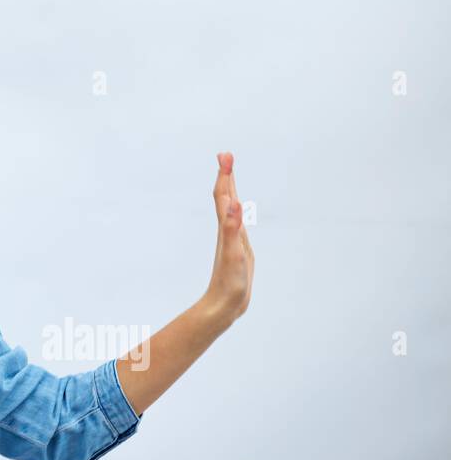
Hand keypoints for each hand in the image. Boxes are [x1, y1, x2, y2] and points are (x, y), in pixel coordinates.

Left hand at [204, 152, 254, 321]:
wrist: (222, 304)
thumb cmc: (228, 282)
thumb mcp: (233, 254)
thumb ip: (232, 228)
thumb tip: (232, 202)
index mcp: (226, 229)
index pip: (224, 196)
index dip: (225, 175)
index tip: (225, 155)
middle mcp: (227, 230)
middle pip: (224, 197)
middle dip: (226, 175)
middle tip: (226, 155)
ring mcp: (231, 238)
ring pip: (229, 208)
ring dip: (229, 189)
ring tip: (229, 174)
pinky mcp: (237, 248)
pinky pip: (236, 223)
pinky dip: (237, 211)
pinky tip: (237, 210)